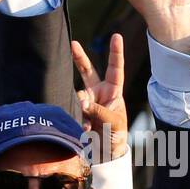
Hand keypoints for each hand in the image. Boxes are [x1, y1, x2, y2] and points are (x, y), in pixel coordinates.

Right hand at [71, 33, 128, 159]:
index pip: (115, 68)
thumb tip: (81, 101)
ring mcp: (87, 101)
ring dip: (83, 109)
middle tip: (72, 44)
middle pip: (87, 71)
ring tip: (90, 125)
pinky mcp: (77, 112)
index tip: (115, 36)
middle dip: (79, 57)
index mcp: (114, 90)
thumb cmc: (117, 134)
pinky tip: (86, 130)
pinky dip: (79, 120)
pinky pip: (73, 110)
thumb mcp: (113, 121)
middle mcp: (99, 92)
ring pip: (78, 96)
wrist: (106, 152)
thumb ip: (98, 109)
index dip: (115, 52)